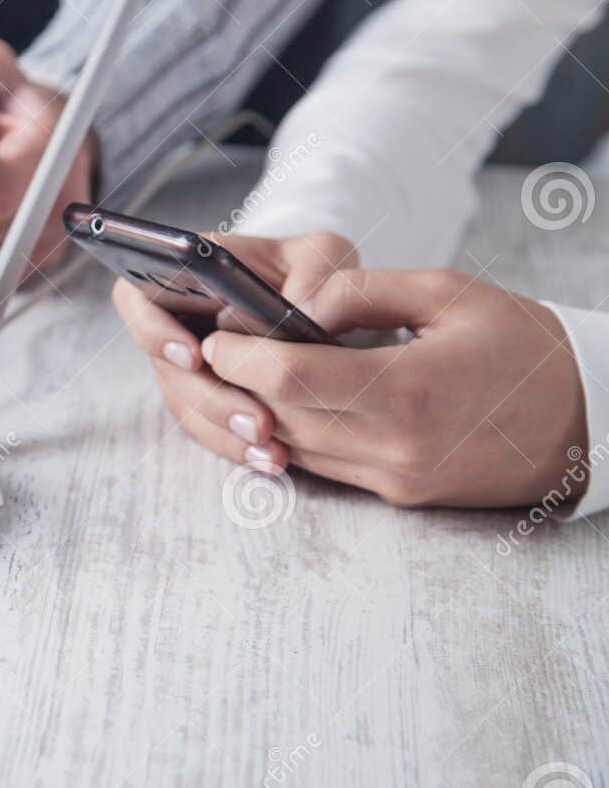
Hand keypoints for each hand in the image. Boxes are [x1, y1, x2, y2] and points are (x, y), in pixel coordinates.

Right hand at [113, 231, 357, 469]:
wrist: (329, 316)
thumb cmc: (314, 273)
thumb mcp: (324, 254)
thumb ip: (318, 271)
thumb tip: (302, 309)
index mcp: (185, 275)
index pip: (137, 296)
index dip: (153, 328)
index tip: (194, 356)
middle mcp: (175, 323)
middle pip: (165, 366)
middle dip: (210, 398)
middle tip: (255, 420)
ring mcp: (188, 367)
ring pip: (186, 405)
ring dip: (225, 431)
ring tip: (271, 450)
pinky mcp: (207, 401)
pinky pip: (208, 430)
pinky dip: (237, 447)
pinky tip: (272, 459)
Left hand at [200, 268, 589, 507]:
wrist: (589, 420)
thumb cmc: (523, 346)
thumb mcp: (448, 293)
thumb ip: (363, 292)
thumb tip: (296, 304)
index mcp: (406, 390)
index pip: (289, 378)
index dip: (239, 355)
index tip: (216, 334)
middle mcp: (395, 446)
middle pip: (280, 417)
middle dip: (238, 384)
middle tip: (217, 349)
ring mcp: (396, 479)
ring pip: (296, 448)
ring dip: (262, 413)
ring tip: (245, 372)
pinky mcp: (401, 495)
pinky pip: (327, 466)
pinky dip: (299, 434)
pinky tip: (292, 402)